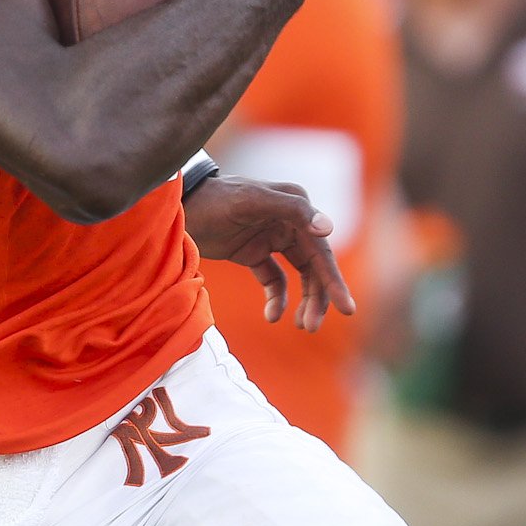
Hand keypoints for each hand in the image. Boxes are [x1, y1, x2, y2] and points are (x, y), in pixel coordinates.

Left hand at [183, 174, 354, 330]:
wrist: (178, 205)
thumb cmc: (215, 198)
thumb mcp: (251, 200)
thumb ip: (291, 210)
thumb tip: (327, 230)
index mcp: (296, 208)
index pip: (322, 251)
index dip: (334, 281)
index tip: (346, 309)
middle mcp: (290, 223)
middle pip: (314, 267)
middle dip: (318, 298)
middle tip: (313, 327)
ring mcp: (271, 239)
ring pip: (298, 277)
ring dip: (303, 302)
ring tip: (303, 326)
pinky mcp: (253, 253)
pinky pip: (274, 280)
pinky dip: (276, 298)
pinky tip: (272, 316)